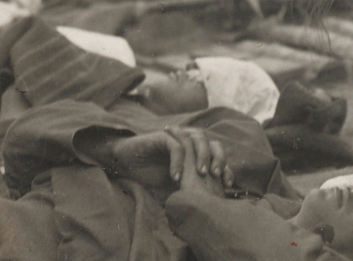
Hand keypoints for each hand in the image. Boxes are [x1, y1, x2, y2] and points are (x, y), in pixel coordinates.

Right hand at [108, 126, 232, 189]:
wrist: (125, 165)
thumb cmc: (150, 177)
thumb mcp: (174, 190)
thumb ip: (189, 195)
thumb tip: (206, 216)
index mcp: (197, 156)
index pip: (219, 159)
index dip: (227, 171)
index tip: (228, 186)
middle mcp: (190, 145)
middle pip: (214, 144)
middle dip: (219, 159)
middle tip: (216, 176)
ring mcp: (178, 139)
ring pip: (199, 138)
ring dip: (202, 156)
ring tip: (200, 175)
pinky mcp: (163, 138)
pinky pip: (176, 146)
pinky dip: (178, 161)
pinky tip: (175, 177)